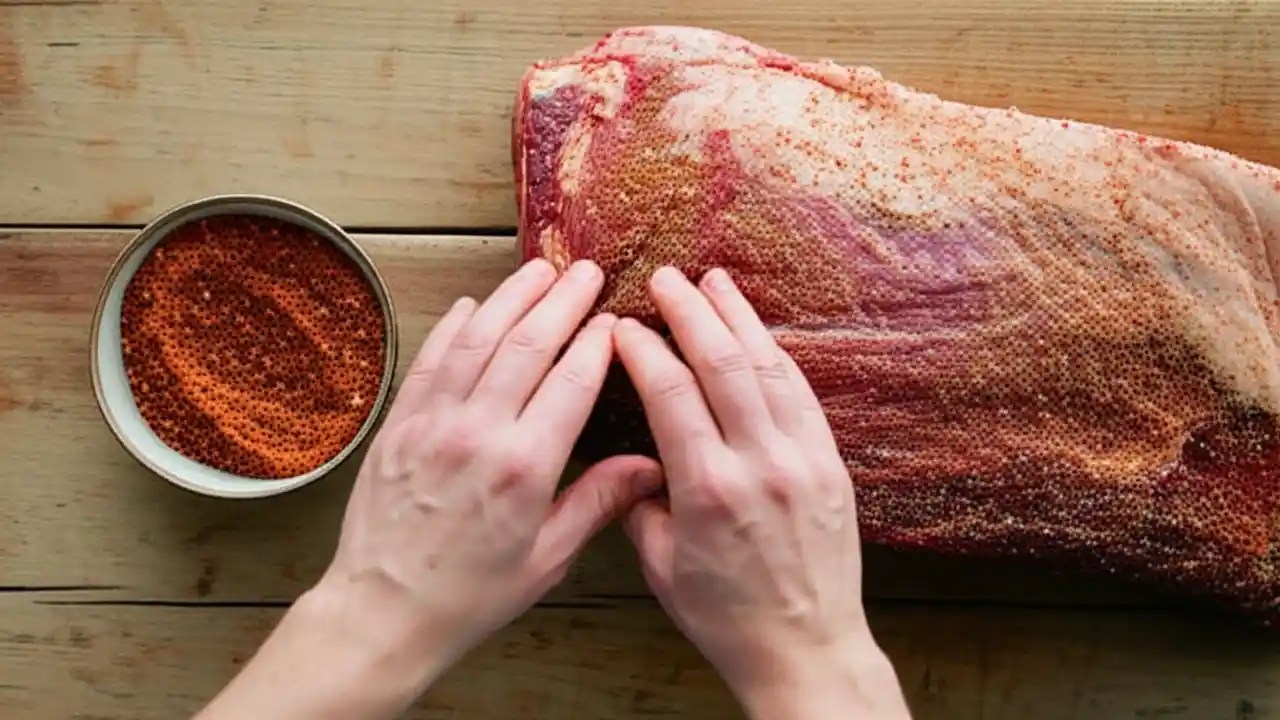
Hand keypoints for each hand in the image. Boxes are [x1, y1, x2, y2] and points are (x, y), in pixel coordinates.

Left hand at [195, 258, 661, 719]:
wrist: (383, 613)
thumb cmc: (469, 596)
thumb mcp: (547, 558)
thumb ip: (598, 501)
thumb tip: (650, 464)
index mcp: (525, 467)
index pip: (572, 381)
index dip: (597, 343)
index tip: (614, 320)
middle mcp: (479, 433)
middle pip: (528, 345)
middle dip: (561, 301)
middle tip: (585, 272)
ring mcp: (433, 423)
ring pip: (478, 340)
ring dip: (511, 299)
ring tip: (538, 270)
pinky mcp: (398, 425)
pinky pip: (430, 362)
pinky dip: (452, 328)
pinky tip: (472, 306)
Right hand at [614, 266, 911, 719]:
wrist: (805, 651)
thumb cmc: (726, 618)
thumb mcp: (662, 567)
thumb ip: (639, 505)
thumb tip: (633, 457)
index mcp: (708, 489)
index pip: (671, 392)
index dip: (644, 350)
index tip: (624, 327)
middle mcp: (760, 464)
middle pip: (723, 364)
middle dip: (690, 312)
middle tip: (666, 279)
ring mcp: (803, 460)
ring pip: (769, 368)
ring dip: (739, 319)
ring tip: (714, 282)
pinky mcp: (831, 465)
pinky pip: (802, 395)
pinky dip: (777, 356)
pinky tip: (758, 333)